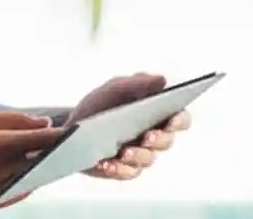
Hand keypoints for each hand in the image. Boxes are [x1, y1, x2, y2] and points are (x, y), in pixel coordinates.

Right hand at [0, 111, 65, 214]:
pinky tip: (28, 173)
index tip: (79, 131)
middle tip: (74, 146)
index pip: (44, 141)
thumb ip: (9, 120)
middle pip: (45, 164)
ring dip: (44, 169)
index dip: (65, 136)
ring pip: (34, 181)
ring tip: (54, 159)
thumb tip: (43, 123)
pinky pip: (19, 193)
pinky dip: (27, 182)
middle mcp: (3, 172)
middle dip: (59, 154)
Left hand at [67, 73, 193, 179]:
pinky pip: (126, 173)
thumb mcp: (114, 89)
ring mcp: (140, 156)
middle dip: (158, 139)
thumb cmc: (101, 104)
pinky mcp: (124, 170)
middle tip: (147, 136)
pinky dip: (117, 169)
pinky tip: (106, 164)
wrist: (73, 124)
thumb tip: (162, 80)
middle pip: (166, 141)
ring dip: (136, 155)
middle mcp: (153, 138)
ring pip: (147, 159)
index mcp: (157, 115)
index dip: (179, 120)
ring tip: (123, 152)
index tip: (172, 119)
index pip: (180, 119)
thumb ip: (137, 83)